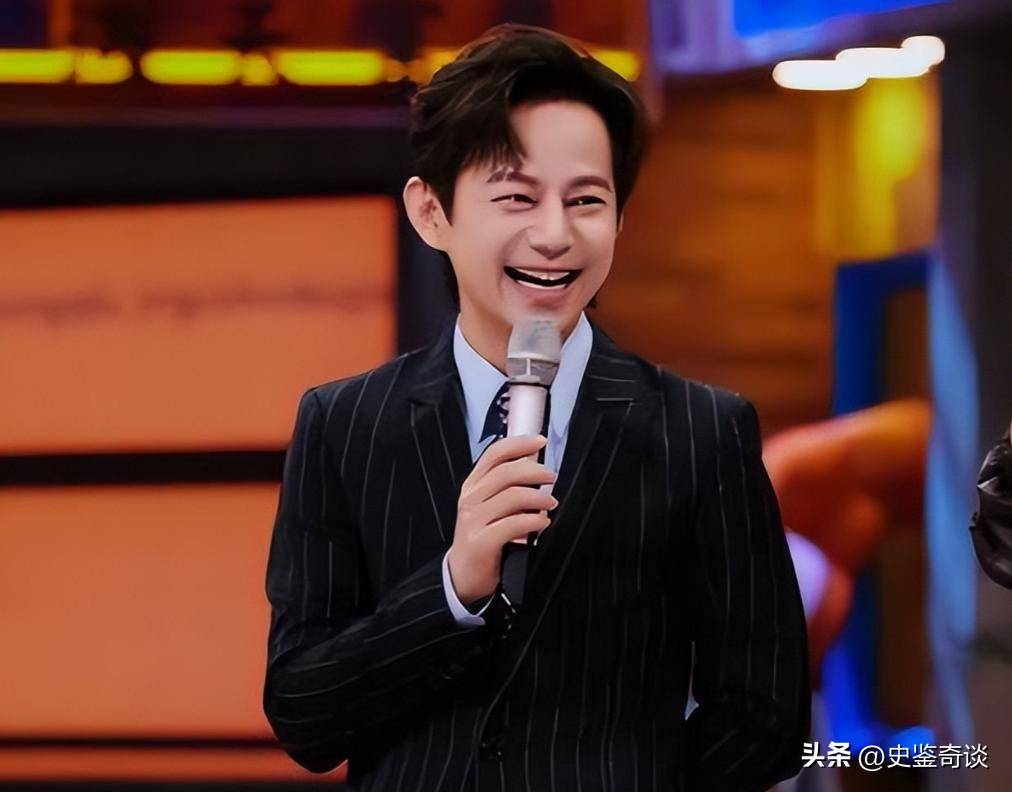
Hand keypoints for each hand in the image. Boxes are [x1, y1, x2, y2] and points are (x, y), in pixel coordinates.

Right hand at [446, 435, 557, 603]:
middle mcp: (471, 499)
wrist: (463, 575)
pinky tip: (543, 522)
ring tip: (550, 502)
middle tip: (552, 476)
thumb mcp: (489, 507)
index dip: (518, 443)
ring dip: (538, 497)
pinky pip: (513, 524)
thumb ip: (507, 488)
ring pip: (512, 496)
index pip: (494, 454)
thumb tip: (537, 467)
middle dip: (534, 471)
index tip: (540, 441)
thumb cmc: (482, 537)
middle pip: (506, 472)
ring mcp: (473, 520)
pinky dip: (534, 520)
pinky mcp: (480, 541)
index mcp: (473, 485)